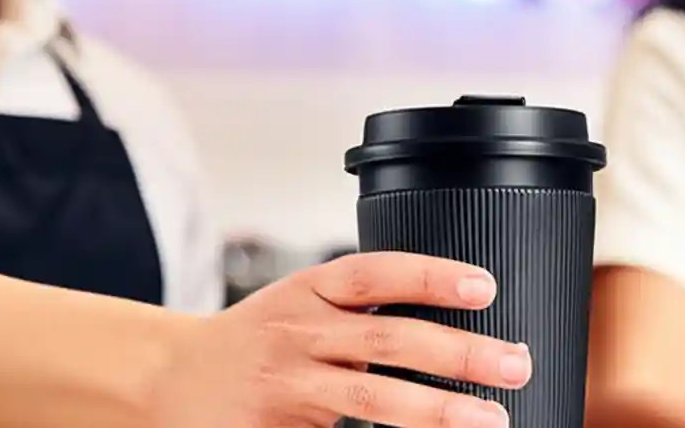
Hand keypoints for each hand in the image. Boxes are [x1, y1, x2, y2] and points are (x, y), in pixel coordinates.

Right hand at [155, 252, 530, 427]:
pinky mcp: (278, 427)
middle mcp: (300, 331)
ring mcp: (289, 384)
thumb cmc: (254, 338)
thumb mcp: (300, 301)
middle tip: (515, 363)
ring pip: (370, 398)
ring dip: (436, 410)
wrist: (169, 377)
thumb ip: (359, 307)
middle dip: (458, 351)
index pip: (376, 272)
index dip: (431, 275)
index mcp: (309, 289)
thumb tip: (448, 321)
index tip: (486, 286)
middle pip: (388, 338)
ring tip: (492, 418)